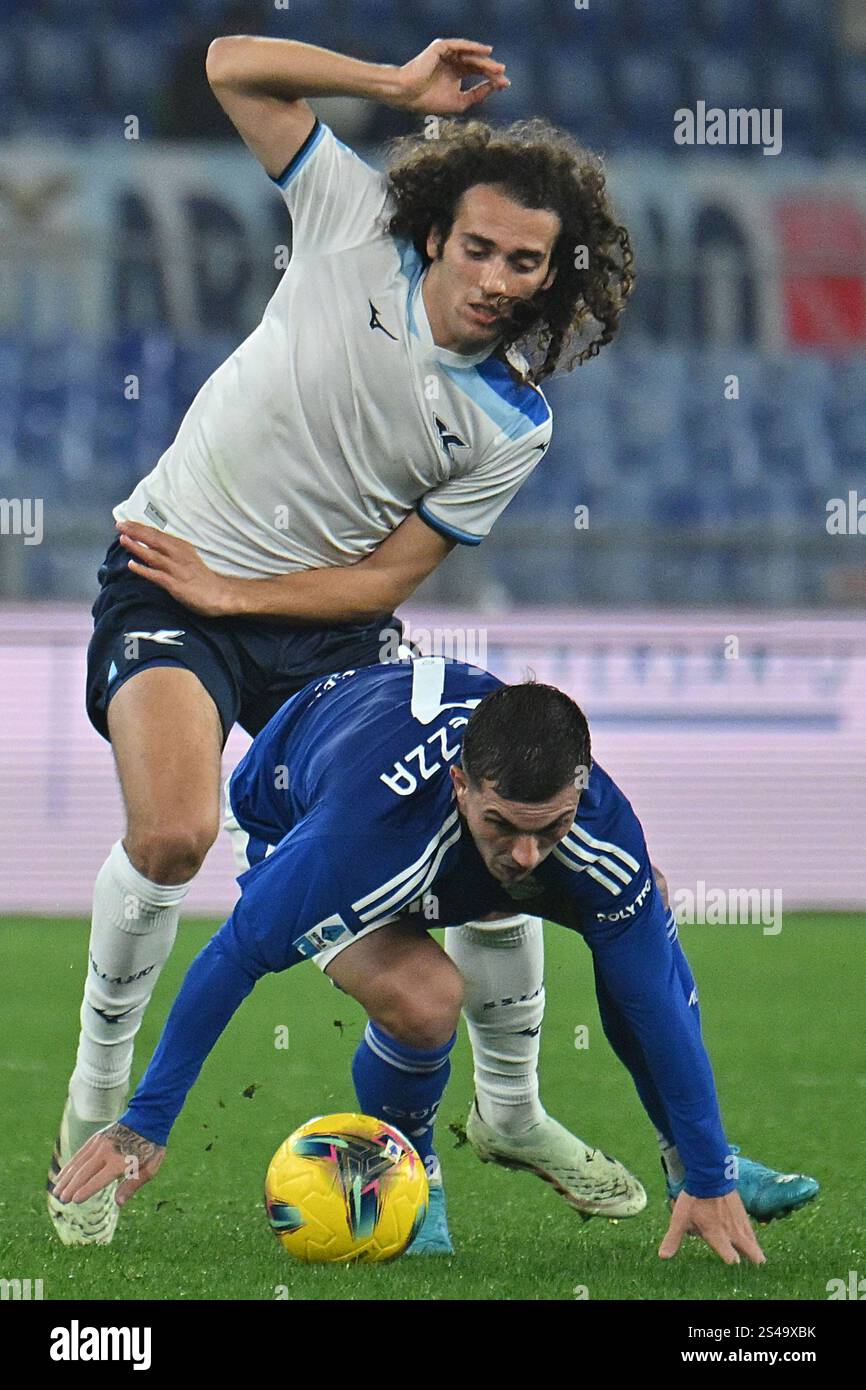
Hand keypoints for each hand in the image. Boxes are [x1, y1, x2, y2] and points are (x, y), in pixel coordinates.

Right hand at [52, 1122, 165, 1208]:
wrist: (147, 1118)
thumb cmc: (150, 1148)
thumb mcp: (149, 1169)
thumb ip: (132, 1185)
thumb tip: (118, 1203)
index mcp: (120, 1162)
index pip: (99, 1179)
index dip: (86, 1190)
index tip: (75, 1200)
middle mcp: (107, 1152)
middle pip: (85, 1172)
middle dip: (72, 1186)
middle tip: (62, 1199)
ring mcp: (100, 1144)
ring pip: (79, 1163)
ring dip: (67, 1177)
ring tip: (57, 1191)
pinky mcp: (96, 1138)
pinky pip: (80, 1154)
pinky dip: (70, 1164)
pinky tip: (63, 1174)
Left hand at [116, 521, 232, 616]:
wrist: (221, 594)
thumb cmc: (202, 578)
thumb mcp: (188, 558)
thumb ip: (171, 551)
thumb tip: (152, 547)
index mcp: (181, 546)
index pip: (157, 534)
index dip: (140, 527)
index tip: (126, 521)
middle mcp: (178, 554)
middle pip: (154, 540)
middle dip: (136, 531)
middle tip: (119, 525)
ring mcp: (177, 569)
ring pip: (153, 555)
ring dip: (137, 546)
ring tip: (123, 539)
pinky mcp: (176, 584)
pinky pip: (156, 575)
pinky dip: (143, 570)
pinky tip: (131, 565)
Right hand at [394, 39, 508, 114]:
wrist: (409, 95)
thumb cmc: (429, 100)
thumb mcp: (460, 102)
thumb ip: (477, 95)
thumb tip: (494, 87)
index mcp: (457, 73)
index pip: (478, 73)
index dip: (492, 79)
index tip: (505, 85)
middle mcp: (454, 61)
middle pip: (477, 63)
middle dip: (491, 70)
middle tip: (504, 75)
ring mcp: (448, 53)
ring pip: (471, 55)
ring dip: (485, 60)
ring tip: (498, 68)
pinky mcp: (441, 47)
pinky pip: (461, 45)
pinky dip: (474, 47)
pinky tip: (486, 51)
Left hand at [659, 1189, 765, 1264]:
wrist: (710, 1175)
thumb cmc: (694, 1199)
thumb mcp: (680, 1219)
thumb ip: (673, 1239)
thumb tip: (662, 1256)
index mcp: (717, 1236)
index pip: (730, 1257)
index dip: (732, 1262)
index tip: (732, 1262)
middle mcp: (732, 1232)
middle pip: (752, 1253)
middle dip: (754, 1260)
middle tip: (756, 1265)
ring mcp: (740, 1223)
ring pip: (754, 1242)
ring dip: (755, 1250)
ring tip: (758, 1259)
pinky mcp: (743, 1213)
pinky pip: (752, 1230)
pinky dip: (753, 1238)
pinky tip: (752, 1240)